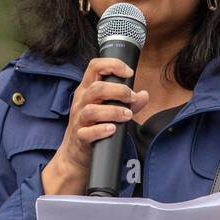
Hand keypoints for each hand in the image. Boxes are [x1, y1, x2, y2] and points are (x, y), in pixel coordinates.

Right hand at [41, 58, 148, 195]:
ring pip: (91, 110)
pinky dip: (101, 130)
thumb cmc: (93, 126)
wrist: (75, 154)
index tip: (128, 72)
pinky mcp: (80, 137)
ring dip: (113, 111)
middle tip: (132, 98)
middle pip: (96, 88)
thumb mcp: (108, 109)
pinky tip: (112, 130)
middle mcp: (81, 102)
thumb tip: (144, 95)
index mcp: (87, 89)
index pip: (94, 67)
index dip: (112, 65)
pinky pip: (87, 133)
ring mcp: (79, 120)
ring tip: (127, 115)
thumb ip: (128, 102)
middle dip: (118, 91)